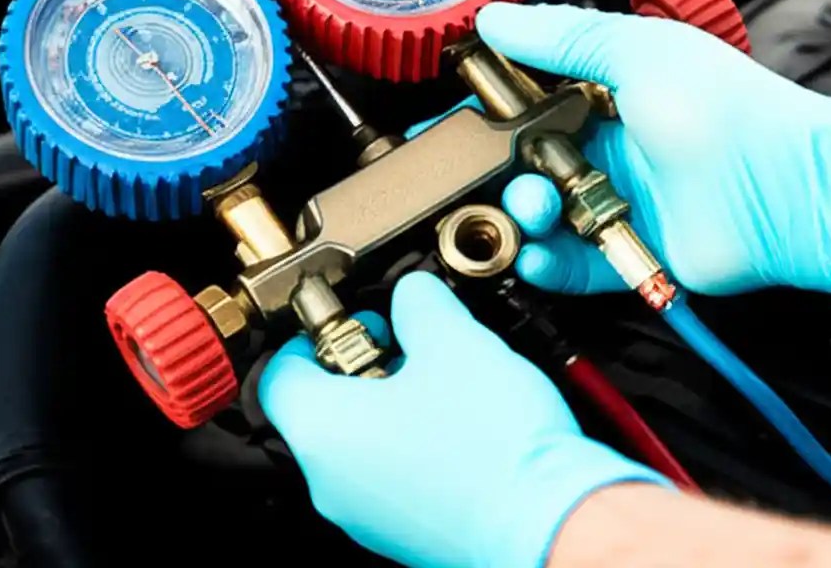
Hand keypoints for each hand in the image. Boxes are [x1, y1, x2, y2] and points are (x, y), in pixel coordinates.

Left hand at [259, 272, 669, 567]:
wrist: (550, 523)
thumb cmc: (498, 449)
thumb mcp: (456, 341)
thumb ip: (421, 303)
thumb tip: (414, 294)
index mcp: (325, 432)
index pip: (279, 372)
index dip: (314, 335)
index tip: (357, 321)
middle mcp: (333, 484)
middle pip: (323, 409)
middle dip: (365, 367)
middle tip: (410, 345)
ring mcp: (369, 517)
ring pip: (361, 446)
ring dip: (394, 407)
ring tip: (446, 385)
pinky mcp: (407, 535)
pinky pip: (393, 479)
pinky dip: (416, 447)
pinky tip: (463, 429)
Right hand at [478, 3, 830, 312]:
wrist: (787, 189)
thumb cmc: (728, 113)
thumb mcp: (638, 52)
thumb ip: (563, 38)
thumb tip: (499, 22)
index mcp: (612, 92)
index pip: (529, 101)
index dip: (487, 114)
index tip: (451, 125)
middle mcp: (613, 145)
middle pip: (527, 164)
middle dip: (495, 172)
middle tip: (479, 175)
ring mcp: (622, 200)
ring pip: (545, 215)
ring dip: (521, 215)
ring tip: (527, 210)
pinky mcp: (630, 252)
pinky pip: (573, 264)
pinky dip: (547, 262)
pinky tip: (535, 252)